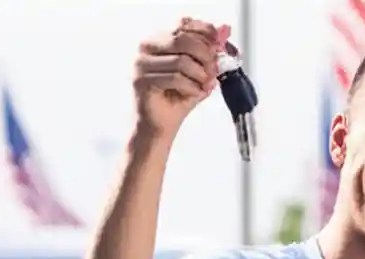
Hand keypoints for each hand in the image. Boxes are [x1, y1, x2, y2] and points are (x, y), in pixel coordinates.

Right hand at [132, 18, 228, 138]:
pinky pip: (175, 78)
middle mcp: (147, 47)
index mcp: (160, 40)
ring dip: (199, 75)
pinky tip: (195, 94)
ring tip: (204, 85)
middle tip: (213, 69)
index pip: (184, 25)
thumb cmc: (177, 100)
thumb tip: (223, 41)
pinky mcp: (141, 80)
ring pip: (181, 60)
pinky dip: (191, 87)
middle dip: (205, 55)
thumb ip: (208, 57)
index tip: (219, 44)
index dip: (205, 32)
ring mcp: (141, 63)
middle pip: (183, 40)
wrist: (160, 127)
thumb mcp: (198, 73)